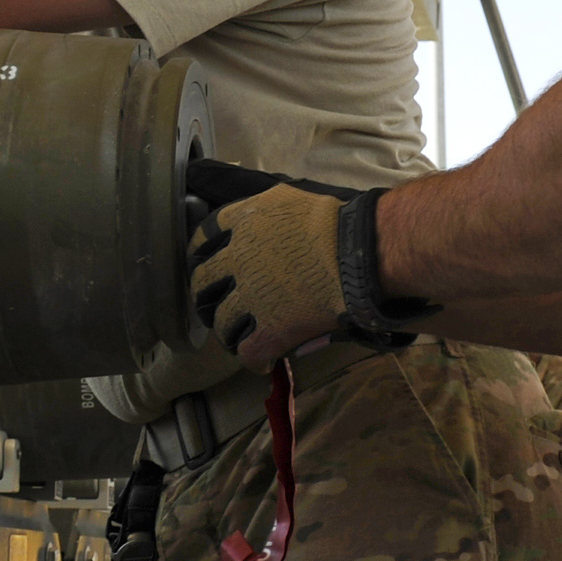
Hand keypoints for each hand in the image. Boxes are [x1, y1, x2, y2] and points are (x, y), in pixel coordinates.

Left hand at [188, 176, 346, 367]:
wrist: (360, 252)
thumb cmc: (334, 221)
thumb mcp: (286, 198)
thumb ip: (262, 208)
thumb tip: (259, 215)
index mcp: (241, 224)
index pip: (203, 240)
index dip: (201, 256)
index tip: (206, 264)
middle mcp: (238, 260)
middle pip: (202, 283)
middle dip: (205, 297)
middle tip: (214, 305)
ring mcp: (251, 296)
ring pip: (222, 322)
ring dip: (227, 331)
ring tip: (237, 338)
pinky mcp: (270, 329)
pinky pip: (248, 352)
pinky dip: (253, 359)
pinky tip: (262, 362)